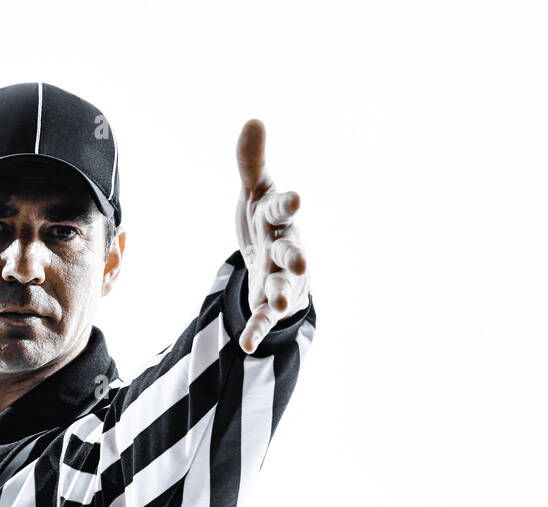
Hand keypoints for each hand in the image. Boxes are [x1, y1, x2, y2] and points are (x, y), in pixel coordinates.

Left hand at [234, 119, 309, 351]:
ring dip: (282, 295)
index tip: (297, 197)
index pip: (284, 208)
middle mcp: (284, 248)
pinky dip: (257, 330)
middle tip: (300, 263)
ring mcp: (279, 277)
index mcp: (278, 218)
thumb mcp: (255, 192)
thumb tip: (254, 119)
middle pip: (291, 252)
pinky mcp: (269, 302)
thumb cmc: (265, 221)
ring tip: (281, 306)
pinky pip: (264, 317)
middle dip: (295, 258)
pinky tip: (247, 346)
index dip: (288, 203)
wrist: (274, 260)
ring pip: (283, 287)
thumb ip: (252, 162)